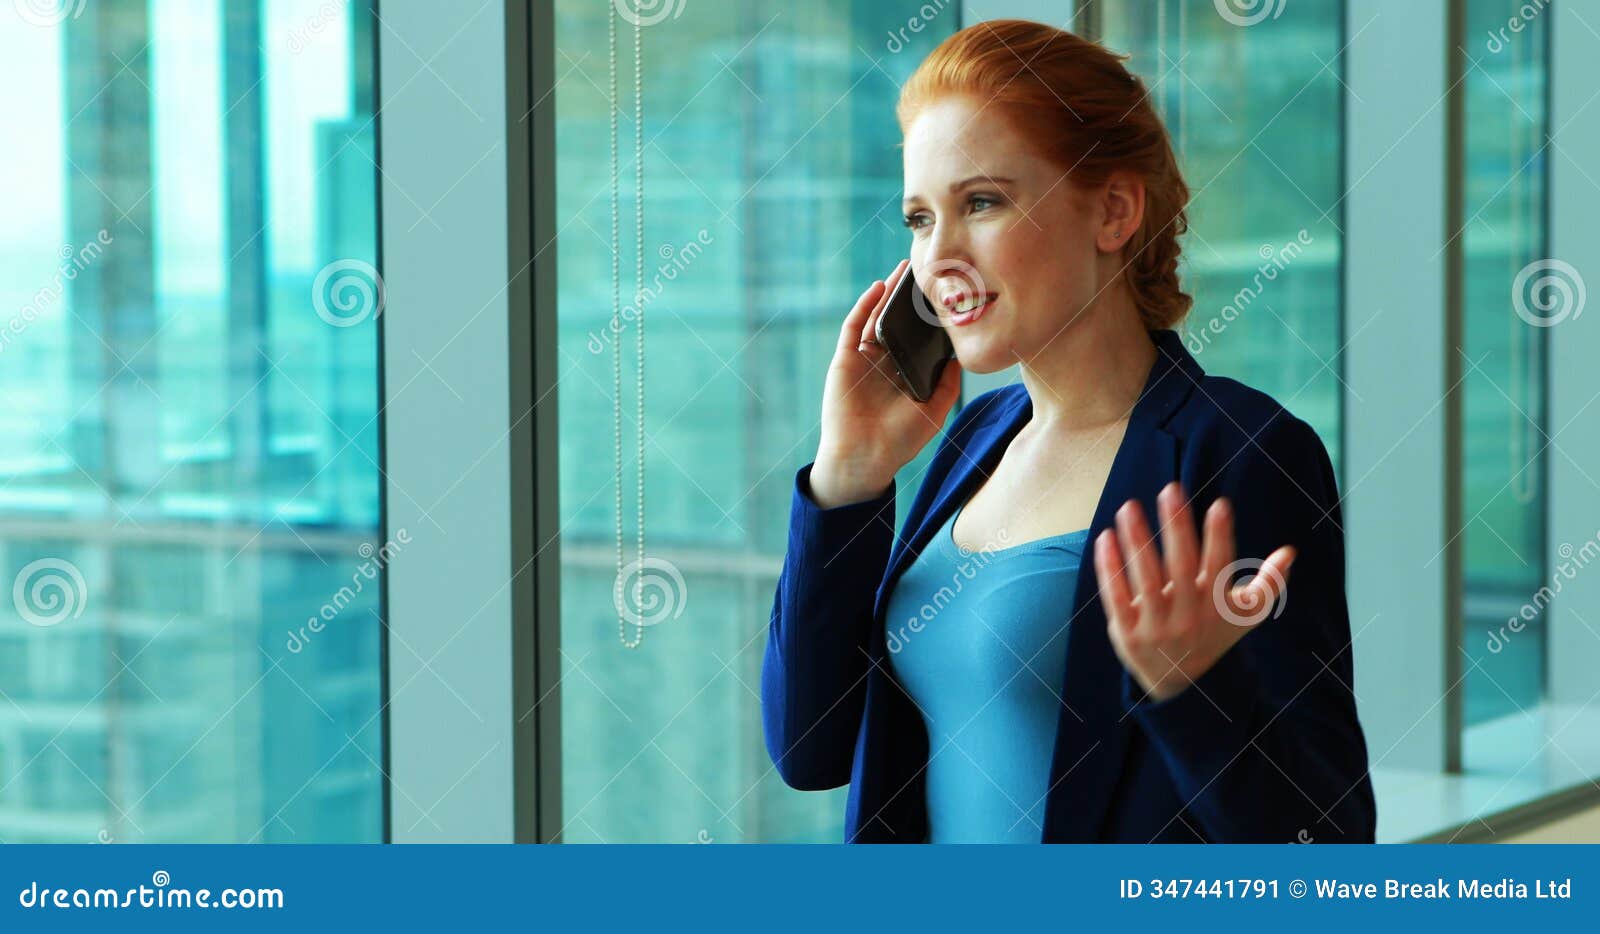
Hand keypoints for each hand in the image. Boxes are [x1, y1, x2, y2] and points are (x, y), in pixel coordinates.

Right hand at [811, 258, 961, 506]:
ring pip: (875, 317)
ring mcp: (862, 359)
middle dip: (909, 296)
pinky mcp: (844, 360)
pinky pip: (854, 327)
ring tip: (904, 270)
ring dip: (888, 293)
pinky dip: (864, 305)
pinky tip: (879, 288)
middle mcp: (883, 362)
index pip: (916, 336)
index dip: (927, 315)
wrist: (865, 459)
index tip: (945, 292)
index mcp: (903, 372)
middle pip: (896, 320)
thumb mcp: (933, 412)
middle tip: (925, 269)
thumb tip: (958, 357)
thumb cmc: (899, 441)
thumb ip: (947, 386)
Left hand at [1093, 480, 1296, 702]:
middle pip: (1181, 566)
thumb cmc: (1214, 636)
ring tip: (1128, 507)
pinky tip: (1105, 538)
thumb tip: (1290, 551)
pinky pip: (1115, 597)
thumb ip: (1269, 584)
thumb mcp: (1245, 615)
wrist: (1183, 686)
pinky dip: (1109, 568)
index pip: (1220, 566)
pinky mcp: (1127, 633)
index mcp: (1215, 605)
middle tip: (1170, 489)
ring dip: (1136, 541)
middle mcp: (1187, 615)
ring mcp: (1155, 625)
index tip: (1220, 505)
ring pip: (1144, 579)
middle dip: (1176, 527)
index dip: (1220, 537)